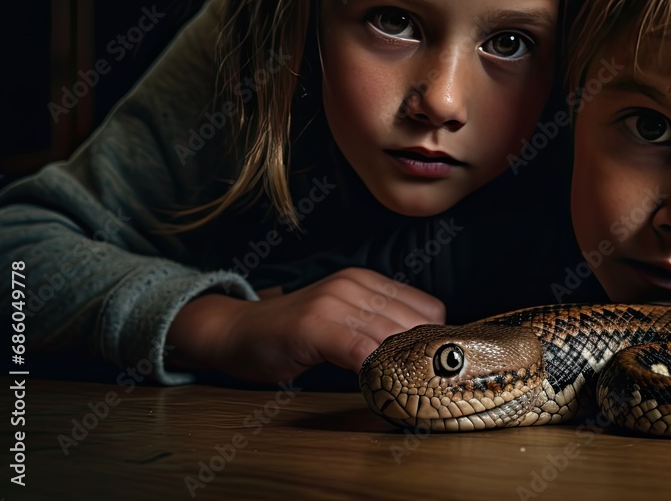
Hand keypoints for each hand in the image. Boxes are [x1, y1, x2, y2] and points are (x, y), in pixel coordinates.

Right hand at [167, 267, 444, 382]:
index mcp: (367, 280)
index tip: (433, 368)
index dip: (434, 342)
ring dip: (401, 368)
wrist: (235, 331)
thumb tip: (426, 355)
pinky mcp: (314, 324)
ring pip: (392, 337)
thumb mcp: (344, 319)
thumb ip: (380, 325)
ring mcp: (333, 301)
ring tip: (401, 390)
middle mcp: (354, 284)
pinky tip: (374, 385)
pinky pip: (361, 350)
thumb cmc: (293, 335)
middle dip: (422, 359)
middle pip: (416, 325)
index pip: (429, 309)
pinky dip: (374, 371)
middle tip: (423, 388)